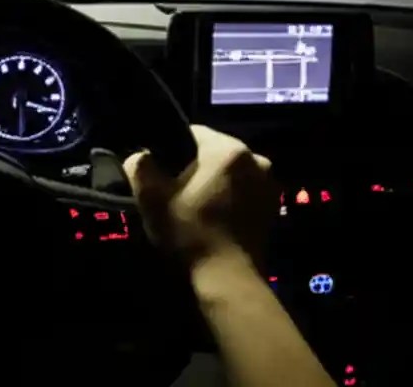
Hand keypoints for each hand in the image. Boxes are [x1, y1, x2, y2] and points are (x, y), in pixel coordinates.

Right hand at [123, 125, 275, 270]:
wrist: (228, 278)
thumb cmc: (189, 232)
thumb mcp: (152, 198)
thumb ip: (140, 166)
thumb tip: (139, 156)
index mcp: (227, 149)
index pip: (193, 133)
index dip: (172, 149)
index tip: (161, 171)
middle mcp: (256, 158)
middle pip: (215, 152)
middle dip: (196, 166)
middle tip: (176, 191)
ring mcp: (269, 183)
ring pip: (232, 172)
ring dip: (216, 182)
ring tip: (197, 207)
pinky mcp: (274, 206)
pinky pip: (245, 191)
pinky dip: (232, 198)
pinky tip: (217, 219)